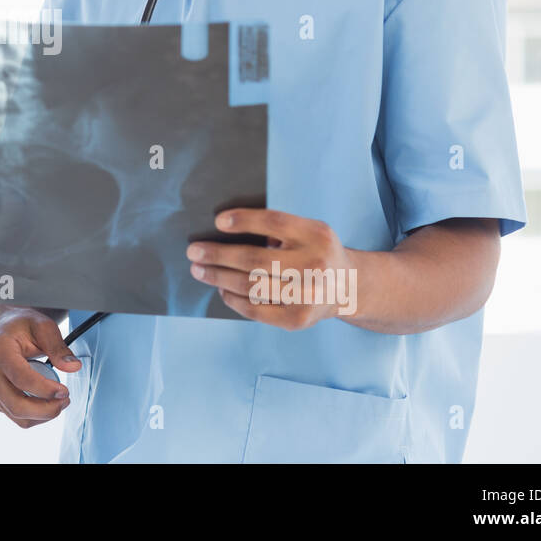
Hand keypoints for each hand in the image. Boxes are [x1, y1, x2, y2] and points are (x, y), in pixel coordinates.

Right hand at [0, 307, 80, 427]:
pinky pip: (14, 416)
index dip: (45, 390)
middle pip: (16, 404)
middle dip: (46, 410)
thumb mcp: (44, 327)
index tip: (64, 391)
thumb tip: (73, 367)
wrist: (7, 327)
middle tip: (65, 400)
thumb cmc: (24, 325)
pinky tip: (45, 401)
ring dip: (42, 415)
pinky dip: (34, 415)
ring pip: (16, 415)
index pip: (21, 378)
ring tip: (58, 401)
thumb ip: (58, 347)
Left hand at [187, 208, 355, 328]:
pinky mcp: (298, 319)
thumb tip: (225, 228)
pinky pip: (256, 309)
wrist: (348, 287)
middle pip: (256, 260)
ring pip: (252, 287)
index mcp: (316, 235)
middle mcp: (315, 265)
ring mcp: (307, 296)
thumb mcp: (308, 230)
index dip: (244, 221)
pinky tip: (221, 288)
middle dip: (218, 256)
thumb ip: (277, 228)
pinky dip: (233, 299)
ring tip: (199, 270)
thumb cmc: (316, 252)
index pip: (275, 223)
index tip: (217, 221)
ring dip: (219, 278)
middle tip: (193, 252)